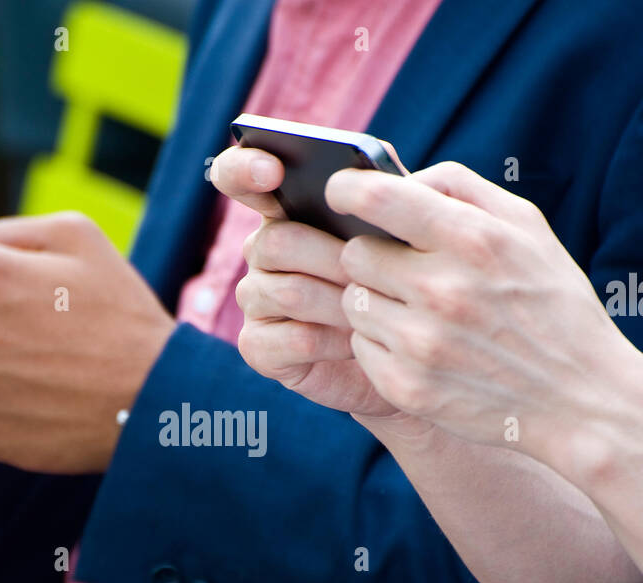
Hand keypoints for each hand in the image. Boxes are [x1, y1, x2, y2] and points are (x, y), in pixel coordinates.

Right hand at [211, 144, 425, 434]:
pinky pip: (291, 339)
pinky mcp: (259, 347)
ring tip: (377, 310)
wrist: (405, 355)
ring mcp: (255, 300)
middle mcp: (260, 251)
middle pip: (275, 241)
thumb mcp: (402, 230)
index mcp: (285, 211)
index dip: (244, 168)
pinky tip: (357, 343)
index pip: (237, 176)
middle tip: (375, 273)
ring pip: (287, 292)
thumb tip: (374, 172)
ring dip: (339, 303)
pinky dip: (332, 342)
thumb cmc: (402, 281)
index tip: (272, 171)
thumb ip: (385, 192)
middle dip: (333, 258)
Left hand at [327, 161, 634, 464]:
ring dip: (377, 303)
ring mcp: (422, 344)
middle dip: (372, 257)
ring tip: (420, 313)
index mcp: (475, 241)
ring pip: (352, 303)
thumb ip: (461, 189)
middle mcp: (443, 291)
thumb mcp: (529, 229)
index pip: (379, 198)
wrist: (582, 401)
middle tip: (405, 271)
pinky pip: (360, 348)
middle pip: (355, 255)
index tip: (341, 192)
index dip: (347, 189)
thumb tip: (400, 178)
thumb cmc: (553, 304)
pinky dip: (382, 346)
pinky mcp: (407, 387)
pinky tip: (422, 349)